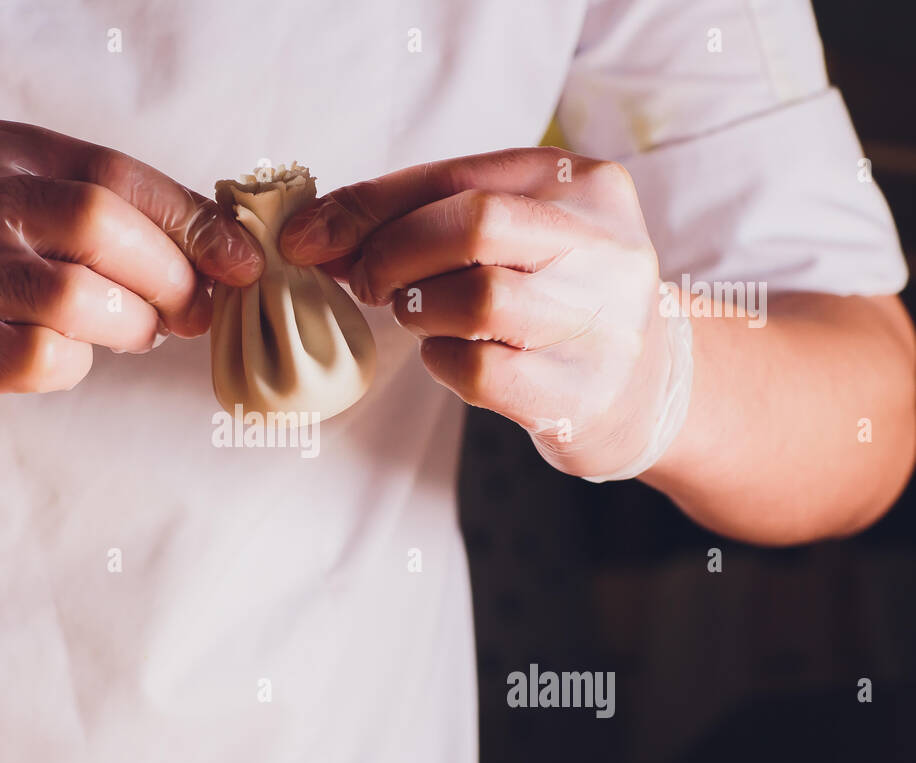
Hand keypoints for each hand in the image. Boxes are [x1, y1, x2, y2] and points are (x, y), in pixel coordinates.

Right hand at [0, 116, 262, 464]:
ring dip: (135, 325)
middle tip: (195, 310)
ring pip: (78, 295)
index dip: (189, 216)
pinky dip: (78, 364)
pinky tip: (65, 361)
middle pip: (98, 222)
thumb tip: (205, 247)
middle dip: (172, 273)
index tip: (238, 258)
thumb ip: (80, 216)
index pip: (107, 169)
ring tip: (138, 335)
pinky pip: (43, 356)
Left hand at [279, 148, 691, 481]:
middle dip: (394, 254)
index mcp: (584, 185)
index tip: (309, 236)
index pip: (456, 176)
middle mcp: (605, 246)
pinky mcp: (581, 392)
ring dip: (420, 310)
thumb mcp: (514, 235)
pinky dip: (443, 361)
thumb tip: (317, 233)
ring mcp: (601, 323)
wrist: (646, 388)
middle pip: (474, 225)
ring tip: (423, 316)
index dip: (368, 206)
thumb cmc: (554, 299)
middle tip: (370, 283)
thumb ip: (423, 219)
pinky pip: (480, 368)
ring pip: (477, 298)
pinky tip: (452, 354)